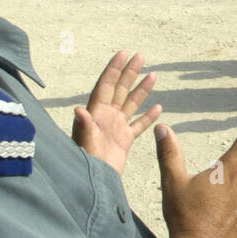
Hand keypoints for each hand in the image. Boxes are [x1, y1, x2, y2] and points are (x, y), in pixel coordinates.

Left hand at [72, 51, 160, 176]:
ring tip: (153, 75)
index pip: (106, 85)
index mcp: (96, 113)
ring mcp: (116, 128)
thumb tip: (78, 110)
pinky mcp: (124, 141)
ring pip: (131, 104)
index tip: (123, 53)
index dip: (114, 69)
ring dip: (142, 90)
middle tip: (141, 56)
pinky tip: (158, 108)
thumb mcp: (85, 144)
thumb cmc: (86, 164)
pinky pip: (139, 125)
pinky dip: (148, 116)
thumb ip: (84, 127)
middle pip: (120, 90)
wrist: (95, 184)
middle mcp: (106, 117)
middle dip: (130, 72)